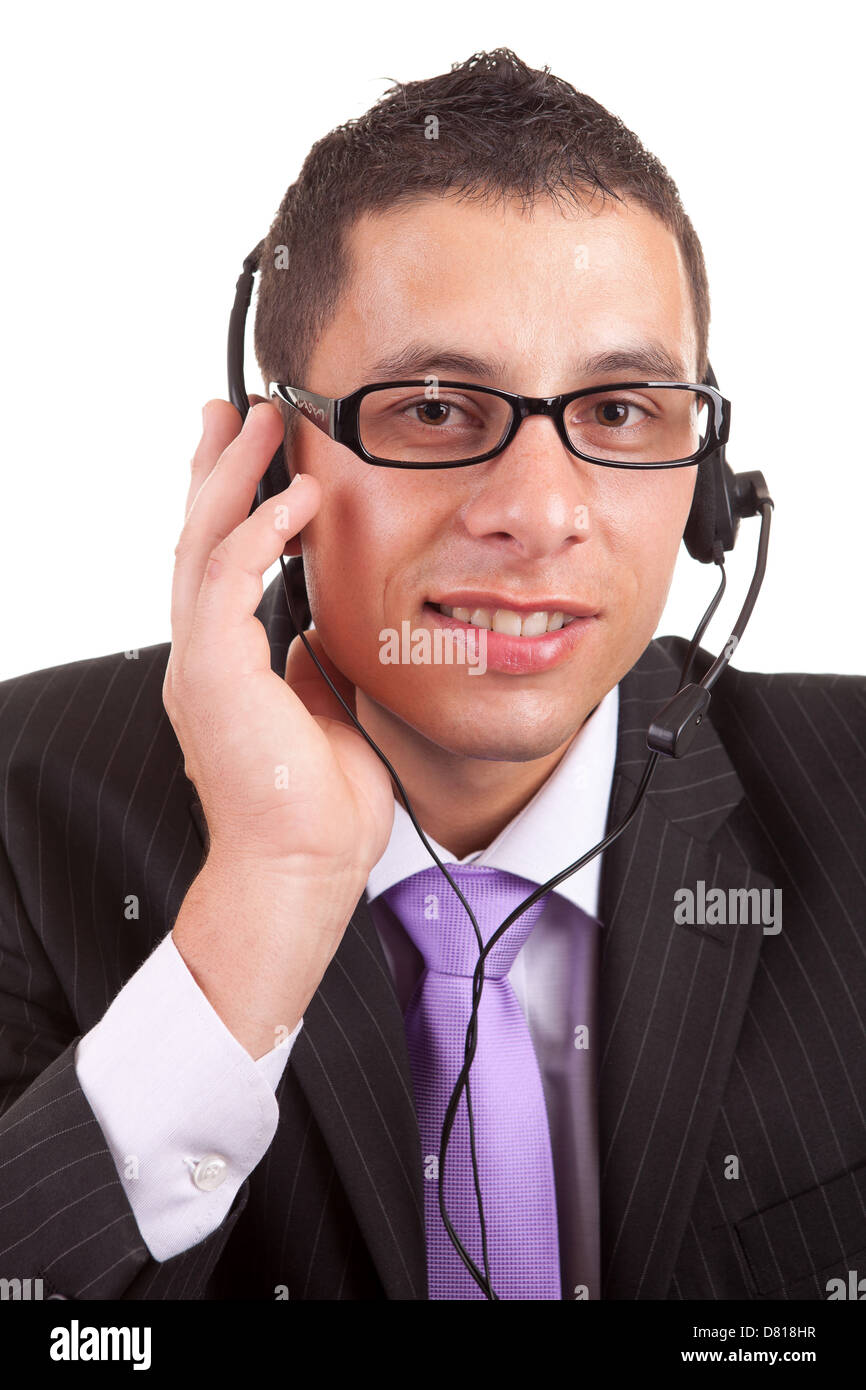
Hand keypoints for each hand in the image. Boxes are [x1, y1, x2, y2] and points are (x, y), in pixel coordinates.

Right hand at [163, 397, 394, 1055]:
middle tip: (238, 413)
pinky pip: (224, 583)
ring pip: (200, 547)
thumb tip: (320, 634)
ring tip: (260, 424)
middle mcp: (202, 659)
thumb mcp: (325, 716)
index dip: (232, 507)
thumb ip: (313, 668)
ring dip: (231, 480)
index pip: (218, 567)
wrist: (302, 873)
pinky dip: (257, 533)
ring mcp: (200, 666)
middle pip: (196, 541)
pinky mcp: (211, 675)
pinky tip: (294, 499)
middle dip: (216, 471)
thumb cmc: (318, 812)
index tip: (257, 459)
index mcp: (225, 668)